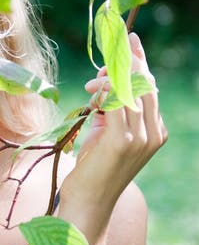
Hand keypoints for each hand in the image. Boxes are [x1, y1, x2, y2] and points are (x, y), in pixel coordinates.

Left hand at [62, 33, 166, 216]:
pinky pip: (116, 102)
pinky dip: (104, 91)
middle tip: (106, 57)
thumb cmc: (93, 171)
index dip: (140, 62)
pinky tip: (93, 91)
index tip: (131, 41)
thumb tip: (103, 86)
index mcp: (156, 132)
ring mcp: (140, 138)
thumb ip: (112, 112)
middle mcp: (153, 133)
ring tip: (90, 86)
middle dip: (124, 63)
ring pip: (130, 90)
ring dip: (108, 78)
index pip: (151, 88)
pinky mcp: (121, 141)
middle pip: (144, 83)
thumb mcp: (106, 136)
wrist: (88, 203)